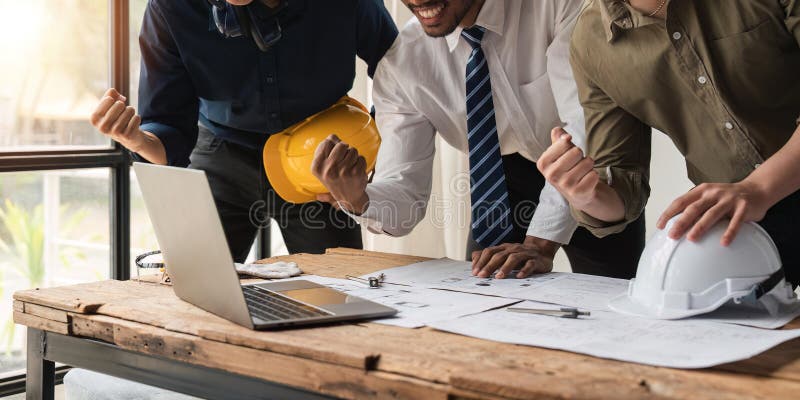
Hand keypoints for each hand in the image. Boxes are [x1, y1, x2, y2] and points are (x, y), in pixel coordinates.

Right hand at [90, 88, 144, 152]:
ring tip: (127, 118)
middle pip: (120, 104)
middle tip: (121, 113)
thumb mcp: (109, 105)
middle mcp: (102, 127)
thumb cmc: (116, 116)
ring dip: (131, 111)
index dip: (114, 99)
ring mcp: (114, 132)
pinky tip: (132, 124)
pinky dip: (137, 118)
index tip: (112, 107)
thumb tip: (119, 96)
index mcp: (94, 118)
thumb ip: (110, 94)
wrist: (126, 136)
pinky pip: (136, 118)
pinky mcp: (126, 136)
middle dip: (123, 105)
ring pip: (129, 110)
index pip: (109, 99)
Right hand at [311, 134, 368, 213]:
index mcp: (317, 167)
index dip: (333, 144)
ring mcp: (342, 172)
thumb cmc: (336, 178)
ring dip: (353, 157)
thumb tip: (332, 136)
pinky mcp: (355, 173)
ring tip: (350, 167)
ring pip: (353, 150)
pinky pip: (361, 158)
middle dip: (345, 150)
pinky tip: (356, 171)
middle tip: (343, 161)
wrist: (349, 198)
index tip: (335, 153)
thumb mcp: (323, 167)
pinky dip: (361, 163)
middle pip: (341, 144)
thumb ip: (325, 149)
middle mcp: (328, 170)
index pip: (326, 142)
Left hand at [471, 236, 558, 278]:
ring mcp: (524, 254)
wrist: (541, 251)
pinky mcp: (535, 260)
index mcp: (503, 248)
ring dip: (505, 268)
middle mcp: (513, 249)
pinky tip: (519, 277)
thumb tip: (473, 261)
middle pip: (499, 255)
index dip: (481, 261)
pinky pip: (530, 264)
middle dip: (489, 266)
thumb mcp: (503, 254)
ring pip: (513, 258)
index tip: (474, 273)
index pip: (489, 252)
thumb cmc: (519, 255)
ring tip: (498, 277)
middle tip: (482, 276)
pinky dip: (524, 270)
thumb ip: (489, 257)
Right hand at [537, 127, 599, 208]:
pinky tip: (586, 182)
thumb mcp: (561, 154)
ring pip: (587, 162)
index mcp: (543, 163)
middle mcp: (551, 175)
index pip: (564, 142)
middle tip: (576, 166)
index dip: (570, 146)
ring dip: (588, 166)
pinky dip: (593, 176)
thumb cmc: (569, 169)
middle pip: (577, 151)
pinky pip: (594, 174)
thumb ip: (558, 140)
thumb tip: (557, 130)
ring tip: (582, 173)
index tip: (567, 155)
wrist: (578, 193)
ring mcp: (564, 185)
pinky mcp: (578, 192)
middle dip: (581, 156)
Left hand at [656, 181, 770, 245]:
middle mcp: (714, 193)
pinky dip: (729, 232)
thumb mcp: (708, 197)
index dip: (669, 213)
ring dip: (700, 226)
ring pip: (712, 214)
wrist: (756, 190)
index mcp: (702, 190)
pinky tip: (723, 242)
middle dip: (681, 222)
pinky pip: (736, 221)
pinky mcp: (744, 207)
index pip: (680, 201)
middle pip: (694, 208)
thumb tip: (674, 224)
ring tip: (691, 238)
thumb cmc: (726, 197)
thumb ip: (694, 207)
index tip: (660, 226)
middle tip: (672, 235)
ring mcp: (729, 199)